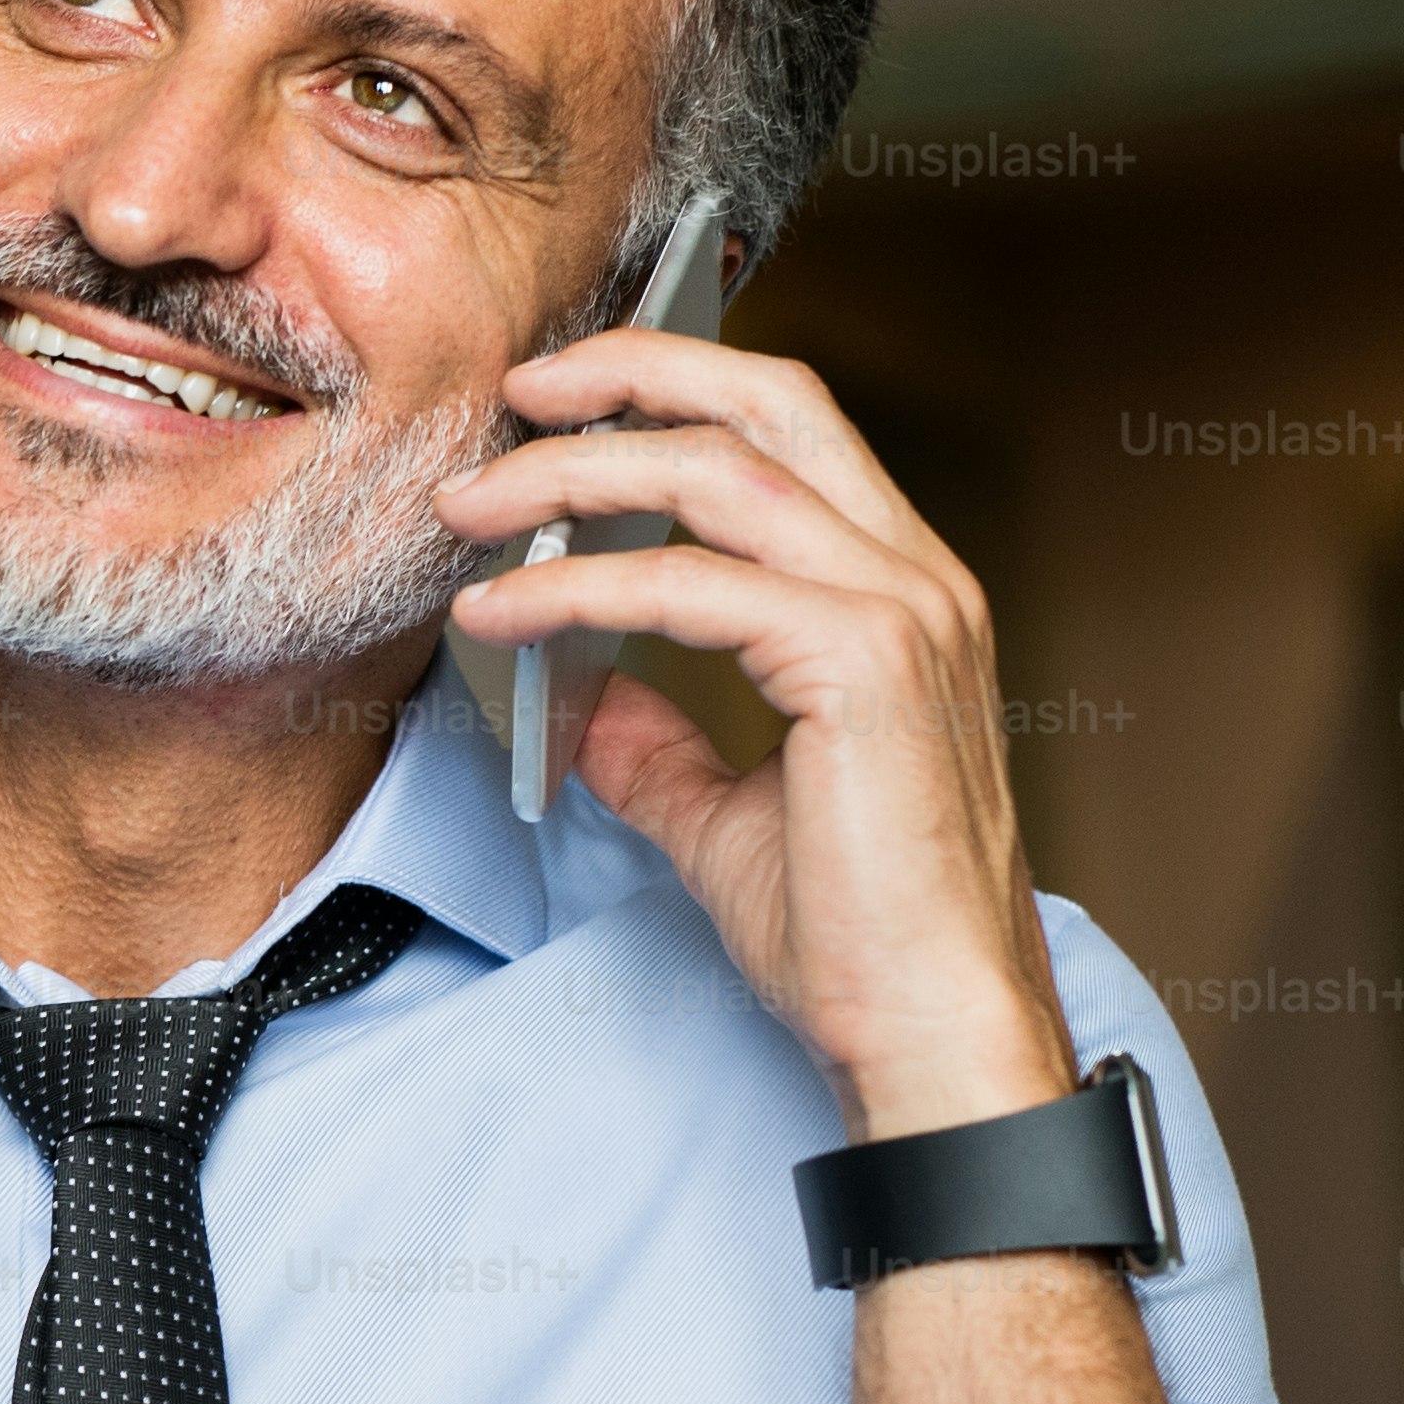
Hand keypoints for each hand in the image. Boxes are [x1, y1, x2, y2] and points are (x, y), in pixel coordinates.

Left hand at [441, 330, 1078, 1141]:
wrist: (931, 1031)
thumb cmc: (859, 940)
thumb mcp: (732, 817)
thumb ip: (663, 744)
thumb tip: (587, 698)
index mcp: (902, 592)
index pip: (789, 430)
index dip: (673, 390)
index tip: (559, 407)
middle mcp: (916, 579)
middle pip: (767, 402)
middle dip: (631, 372)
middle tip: (513, 393)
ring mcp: (901, 613)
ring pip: (717, 473)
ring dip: (575, 473)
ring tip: (473, 506)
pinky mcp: (862, 667)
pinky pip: (689, 587)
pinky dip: (579, 587)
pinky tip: (504, 610)